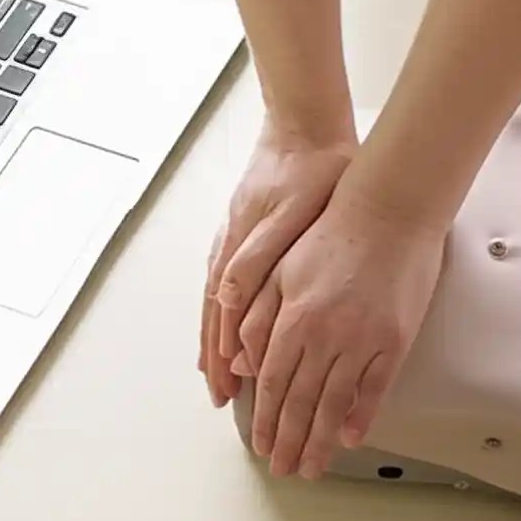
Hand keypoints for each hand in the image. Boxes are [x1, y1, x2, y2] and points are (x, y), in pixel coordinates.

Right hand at [200, 117, 355, 406]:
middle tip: (218, 394)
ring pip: (216, 301)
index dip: (227, 352)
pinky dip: (218, 311)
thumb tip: (226, 301)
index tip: (230, 386)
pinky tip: (220, 321)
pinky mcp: (240, 230)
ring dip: (214, 339)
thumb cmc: (307, 171)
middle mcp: (228, 248)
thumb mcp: (287, 215)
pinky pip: (222, 282)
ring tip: (213, 370)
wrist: (304, 126)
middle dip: (216, 357)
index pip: (226, 314)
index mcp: (240, 249)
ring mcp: (231, 239)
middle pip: (215, 314)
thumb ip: (257, 257)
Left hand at [245, 189, 445, 478]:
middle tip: (284, 467)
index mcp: (293, 316)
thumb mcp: (278, 268)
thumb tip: (242, 363)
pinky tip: (351, 437)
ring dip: (321, 439)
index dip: (266, 419)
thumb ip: (257, 316)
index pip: (273, 382)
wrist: (388, 210)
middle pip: (302, 401)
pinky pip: (376, 386)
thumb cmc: (332, 233)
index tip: (263, 443)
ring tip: (313, 465)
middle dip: (290, 440)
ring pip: (336, 402)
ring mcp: (362, 338)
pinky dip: (362, 415)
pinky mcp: (395, 337)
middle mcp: (325, 333)